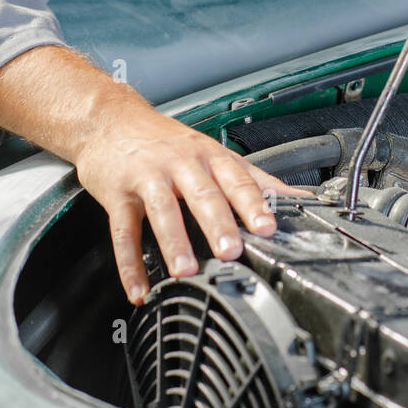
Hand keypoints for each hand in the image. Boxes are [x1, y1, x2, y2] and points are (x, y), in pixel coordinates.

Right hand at [75, 100, 310, 304]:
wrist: (111, 119)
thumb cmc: (166, 140)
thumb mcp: (212, 151)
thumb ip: (252, 177)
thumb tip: (296, 198)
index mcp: (208, 156)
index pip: (236, 179)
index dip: (253, 203)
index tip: (268, 227)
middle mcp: (180, 164)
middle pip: (202, 193)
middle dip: (218, 223)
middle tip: (232, 251)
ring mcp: (147, 177)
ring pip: (162, 210)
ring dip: (174, 242)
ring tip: (186, 270)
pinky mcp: (117, 194)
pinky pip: (123, 230)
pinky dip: (129, 263)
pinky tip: (139, 288)